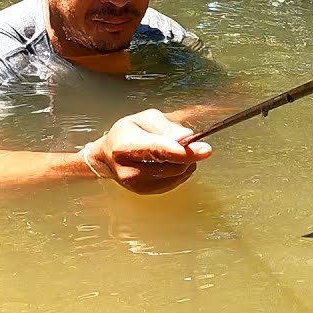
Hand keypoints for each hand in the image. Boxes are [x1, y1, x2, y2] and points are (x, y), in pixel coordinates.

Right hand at [85, 109, 213, 194]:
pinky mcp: (145, 193)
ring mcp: (137, 185)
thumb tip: (186, 137)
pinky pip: (175, 182)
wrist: (107, 156)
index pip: (159, 151)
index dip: (184, 151)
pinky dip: (180, 171)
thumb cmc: (126, 134)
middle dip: (189, 154)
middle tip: (192, 143)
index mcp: (125, 146)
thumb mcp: (144, 119)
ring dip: (186, 162)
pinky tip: (172, 162)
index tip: (204, 149)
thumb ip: (167, 127)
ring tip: (176, 151)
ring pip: (177, 175)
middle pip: (173, 166)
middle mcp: (128, 170)